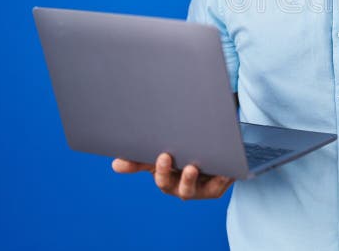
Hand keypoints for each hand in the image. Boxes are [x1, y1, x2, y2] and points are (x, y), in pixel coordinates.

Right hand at [112, 153, 233, 199]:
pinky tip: (222, 166)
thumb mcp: (170, 150)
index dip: (140, 166)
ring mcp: (198, 188)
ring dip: (188, 179)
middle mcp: (178, 186)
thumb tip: (115, 164)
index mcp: (164, 175)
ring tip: (191, 168)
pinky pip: (219, 183)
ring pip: (188, 189)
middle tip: (164, 157)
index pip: (148, 171)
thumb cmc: (190, 152)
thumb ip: (144, 156)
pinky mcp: (218, 188)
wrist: (223, 153)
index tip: (138, 159)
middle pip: (167, 185)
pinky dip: (220, 176)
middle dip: (163, 173)